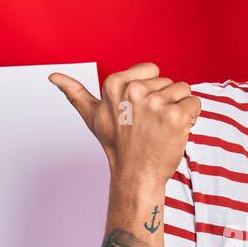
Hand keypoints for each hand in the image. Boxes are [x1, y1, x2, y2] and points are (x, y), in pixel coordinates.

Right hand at [49, 62, 200, 187]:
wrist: (136, 176)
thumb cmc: (118, 146)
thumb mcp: (93, 116)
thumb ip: (75, 93)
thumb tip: (52, 76)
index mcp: (115, 84)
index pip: (152, 70)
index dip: (152, 90)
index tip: (139, 111)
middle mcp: (134, 91)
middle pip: (168, 81)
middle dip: (165, 101)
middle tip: (150, 125)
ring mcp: (155, 104)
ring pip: (183, 91)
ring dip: (179, 109)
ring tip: (162, 128)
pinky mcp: (175, 116)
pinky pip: (195, 103)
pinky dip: (191, 118)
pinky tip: (175, 132)